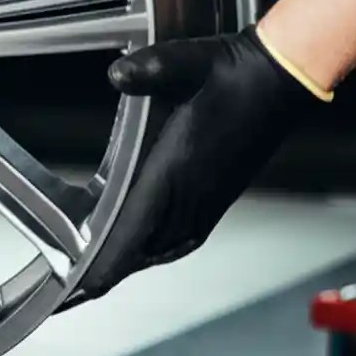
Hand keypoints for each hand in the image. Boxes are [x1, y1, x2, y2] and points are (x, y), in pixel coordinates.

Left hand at [58, 26, 322, 310]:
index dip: (103, 266)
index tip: (79, 288)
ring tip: (99, 278)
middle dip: (106, 274)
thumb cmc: (238, 72)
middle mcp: (193, 195)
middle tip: (73, 293)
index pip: (133, 233)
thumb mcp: (186, 62)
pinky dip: (156, 250)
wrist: (282, 77)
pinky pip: (181, 237)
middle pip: (141, 253)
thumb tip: (117, 75)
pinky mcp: (217, 195)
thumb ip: (149, 69)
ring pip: (162, 248)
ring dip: (130, 264)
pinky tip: (147, 247)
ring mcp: (208, 199)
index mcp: (177, 172)